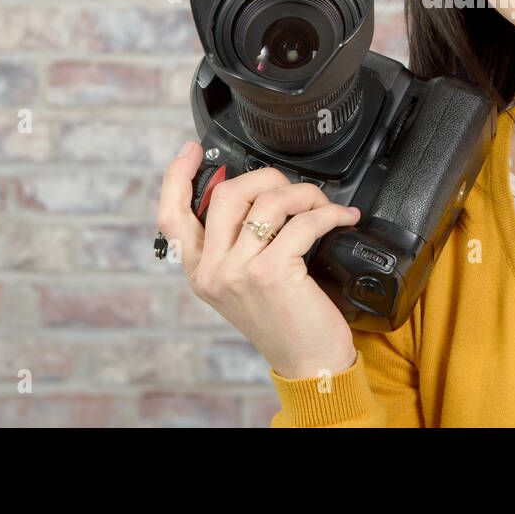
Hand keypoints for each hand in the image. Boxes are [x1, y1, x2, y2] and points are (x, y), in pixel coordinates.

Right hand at [157, 141, 362, 378]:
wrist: (309, 363)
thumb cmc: (285, 321)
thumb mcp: (245, 285)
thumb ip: (236, 246)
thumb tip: (253, 195)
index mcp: (200, 272)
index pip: (171, 217)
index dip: (176, 176)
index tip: (191, 150)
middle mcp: (212, 272)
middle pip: (227, 194)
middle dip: (267, 178)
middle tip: (294, 189)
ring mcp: (239, 272)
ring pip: (269, 202)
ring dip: (305, 194)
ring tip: (324, 206)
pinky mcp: (272, 274)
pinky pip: (303, 222)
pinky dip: (329, 213)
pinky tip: (342, 218)